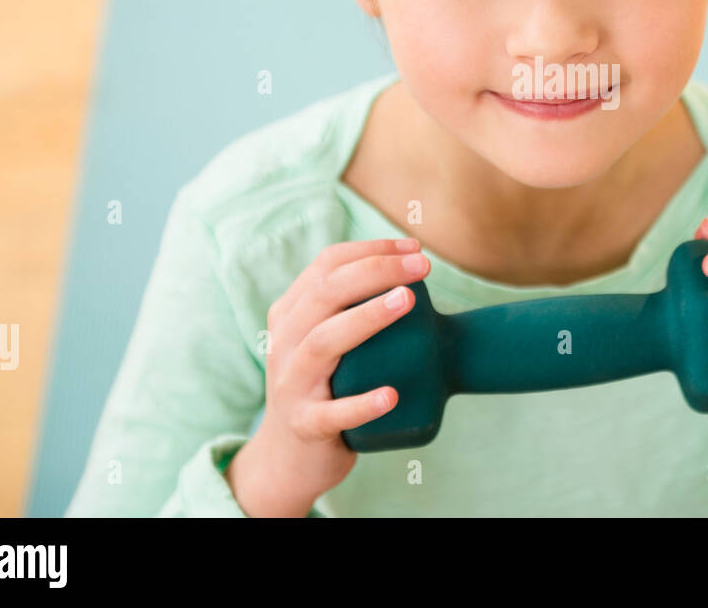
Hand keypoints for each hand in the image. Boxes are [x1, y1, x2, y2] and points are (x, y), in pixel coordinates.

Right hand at [225, 237, 429, 516]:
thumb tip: (416, 272)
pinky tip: (392, 394)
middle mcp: (285, 342)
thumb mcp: (326, 342)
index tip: (414, 248)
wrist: (287, 460)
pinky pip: (332, 413)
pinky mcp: (304, 424)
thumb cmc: (324, 388)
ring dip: (367, 317)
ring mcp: (291, 383)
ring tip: (407, 301)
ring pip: (323, 342)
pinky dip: (361, 403)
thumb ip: (352, 308)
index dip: (371, 250)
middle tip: (423, 267)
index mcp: (291, 313)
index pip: (327, 265)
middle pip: (326, 293)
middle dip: (376, 271)